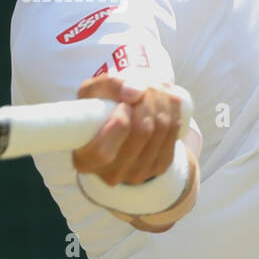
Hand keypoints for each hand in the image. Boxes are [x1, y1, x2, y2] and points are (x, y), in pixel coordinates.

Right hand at [72, 74, 195, 231]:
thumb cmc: (99, 110)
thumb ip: (109, 86)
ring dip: (163, 100)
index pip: (102, 151)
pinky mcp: (159, 167)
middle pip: (141, 132)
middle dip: (148, 100)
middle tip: (145, 85)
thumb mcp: (92, 93)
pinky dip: (174, 110)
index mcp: (84, 160)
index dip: (119, 123)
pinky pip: (173, 133)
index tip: (123, 104)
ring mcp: (137, 173)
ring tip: (156, 86)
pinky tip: (168, 99)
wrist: (121, 128)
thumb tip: (138, 92)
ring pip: (160, 129)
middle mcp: (110, 173)